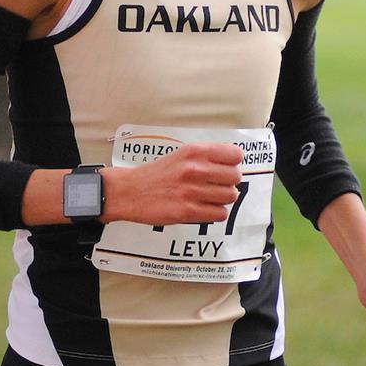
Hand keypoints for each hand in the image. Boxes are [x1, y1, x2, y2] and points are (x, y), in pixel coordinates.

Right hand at [103, 142, 242, 226]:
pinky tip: (203, 208)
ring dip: (222, 199)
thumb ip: (206, 157)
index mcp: (195, 151)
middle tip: (216, 186)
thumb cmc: (157, 174)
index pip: (235, 155)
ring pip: (230, 196)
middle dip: (229, 183)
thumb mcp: (181, 154)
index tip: (226, 169)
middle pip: (235, 177)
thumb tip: (233, 165)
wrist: (130, 191)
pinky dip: (215, 213)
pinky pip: (220, 214)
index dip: (233, 164)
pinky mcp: (187, 211)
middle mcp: (195, 169)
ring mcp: (192, 191)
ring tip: (208, 198)